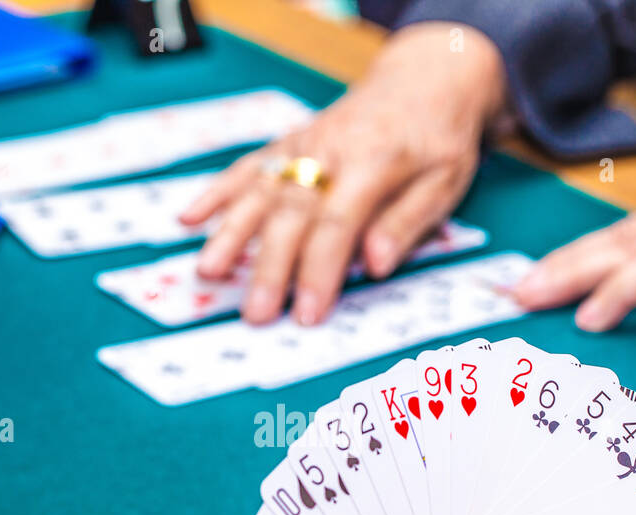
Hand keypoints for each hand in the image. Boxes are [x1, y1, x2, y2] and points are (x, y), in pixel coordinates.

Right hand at [180, 22, 506, 325]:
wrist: (425, 78)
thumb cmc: (438, 138)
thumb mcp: (445, 181)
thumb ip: (408, 222)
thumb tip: (375, 265)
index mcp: (375, 161)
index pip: (338, 224)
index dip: (319, 272)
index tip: (307, 313)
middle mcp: (330, 151)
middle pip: (291, 213)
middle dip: (270, 267)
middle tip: (256, 313)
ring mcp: (303, 145)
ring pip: (260, 191)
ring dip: (231, 233)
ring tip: (208, 271)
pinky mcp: (288, 143)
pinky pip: (248, 167)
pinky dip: (217, 192)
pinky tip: (190, 218)